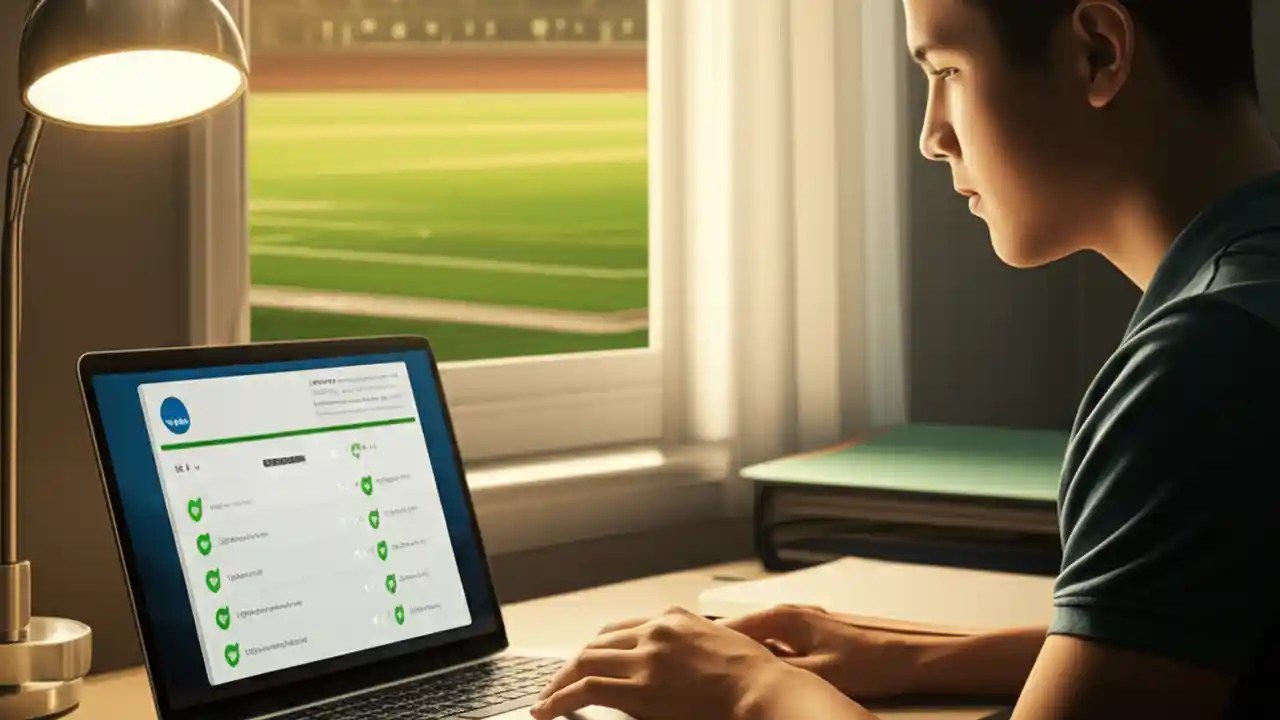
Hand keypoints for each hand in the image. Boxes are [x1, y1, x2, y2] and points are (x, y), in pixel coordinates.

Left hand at [531, 606, 818, 719]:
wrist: (764, 690)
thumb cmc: (755, 676)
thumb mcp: (720, 645)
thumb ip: (691, 647)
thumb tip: (677, 665)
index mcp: (674, 619)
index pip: (621, 628)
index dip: (599, 647)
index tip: (587, 661)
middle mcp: (655, 631)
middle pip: (599, 642)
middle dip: (575, 663)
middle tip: (559, 682)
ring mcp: (646, 658)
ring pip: (585, 661)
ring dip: (560, 681)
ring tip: (546, 699)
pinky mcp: (639, 688)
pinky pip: (586, 689)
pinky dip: (559, 699)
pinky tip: (547, 710)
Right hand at [722, 604, 921, 700]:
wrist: (903, 658)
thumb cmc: (865, 664)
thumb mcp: (814, 674)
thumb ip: (774, 670)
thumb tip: (741, 671)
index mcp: (783, 619)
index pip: (729, 627)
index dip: (708, 643)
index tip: (690, 657)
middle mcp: (788, 614)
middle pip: (740, 630)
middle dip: (722, 648)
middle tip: (703, 670)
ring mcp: (799, 621)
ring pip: (757, 637)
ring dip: (743, 653)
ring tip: (727, 674)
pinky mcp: (810, 633)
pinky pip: (774, 642)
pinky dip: (762, 655)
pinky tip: (763, 673)